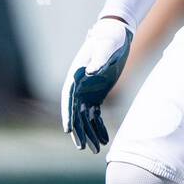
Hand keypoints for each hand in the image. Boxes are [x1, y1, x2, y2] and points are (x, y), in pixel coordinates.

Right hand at [61, 18, 131, 152]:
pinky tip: (104, 139)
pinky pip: (96, 114)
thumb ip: (98, 60)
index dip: (67, 115)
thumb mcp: (105, 47)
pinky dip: (99, 126)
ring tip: (96, 149)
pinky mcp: (97, 93)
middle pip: (76, 113)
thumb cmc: (109, 38)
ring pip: (86, 117)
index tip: (68, 130)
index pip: (68, 99)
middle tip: (83, 147)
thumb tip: (91, 72)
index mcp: (75, 76)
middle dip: (79, 131)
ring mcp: (87, 91)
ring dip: (90, 133)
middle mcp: (78, 86)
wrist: (116, 34)